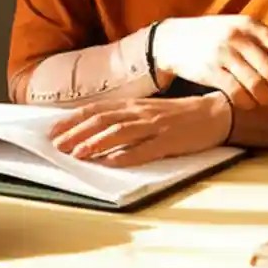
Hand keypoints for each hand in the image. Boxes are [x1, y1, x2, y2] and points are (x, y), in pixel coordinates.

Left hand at [47, 94, 232, 167]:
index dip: (73, 120)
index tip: (53, 131)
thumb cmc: (178, 116)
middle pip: (103, 120)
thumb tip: (94, 130)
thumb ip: (124, 118)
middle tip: (57, 146)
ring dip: (96, 142)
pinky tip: (112, 162)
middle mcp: (141, 113)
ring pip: (120, 132)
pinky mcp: (171, 141)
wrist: (214, 114)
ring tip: (78, 153)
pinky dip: (127, 156)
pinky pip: (146, 149)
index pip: (96, 110)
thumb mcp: (147, 112)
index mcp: (134, 105)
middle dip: (77, 132)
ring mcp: (156, 127)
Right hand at [151, 15, 267, 110]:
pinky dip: (247, 103)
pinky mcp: (210, 71)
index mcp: (251, 26)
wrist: (172, 39)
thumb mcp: (238, 29)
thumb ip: (262, 44)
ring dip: (266, 100)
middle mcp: (239, 39)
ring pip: (257, 86)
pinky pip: (237, 93)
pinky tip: (248, 104)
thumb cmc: (212, 36)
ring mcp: (224, 55)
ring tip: (267, 104)